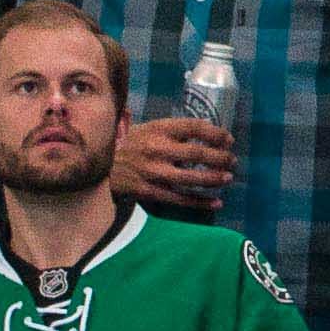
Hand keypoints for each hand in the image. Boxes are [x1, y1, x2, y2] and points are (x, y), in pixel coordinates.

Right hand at [113, 116, 233, 214]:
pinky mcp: (148, 191)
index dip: (217, 134)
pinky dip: (199, 201)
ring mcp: (153, 172)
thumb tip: (207, 130)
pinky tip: (215, 202)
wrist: (97, 166)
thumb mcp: (148, 128)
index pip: (195, 128)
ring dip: (213, 179)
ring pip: (190, 177)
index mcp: (159, 129)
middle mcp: (157, 149)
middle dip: (220, 158)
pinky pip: (179, 198)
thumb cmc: (127, 145)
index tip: (228, 140)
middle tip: (232, 161)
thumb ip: (174, 130)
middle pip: (197, 153)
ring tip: (227, 178)